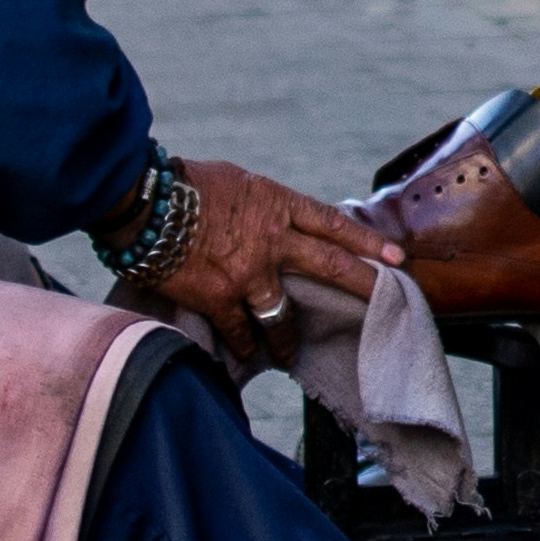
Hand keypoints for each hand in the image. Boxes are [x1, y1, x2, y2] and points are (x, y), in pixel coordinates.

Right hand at [132, 153, 384, 363]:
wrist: (143, 205)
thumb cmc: (184, 185)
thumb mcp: (236, 183)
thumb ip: (263, 205)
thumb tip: (278, 221)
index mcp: (277, 205)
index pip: (333, 224)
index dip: (367, 241)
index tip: (397, 258)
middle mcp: (272, 240)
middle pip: (330, 265)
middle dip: (363, 284)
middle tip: (387, 301)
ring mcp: (248, 272)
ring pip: (282, 316)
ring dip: (287, 341)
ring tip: (290, 357)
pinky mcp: (219, 297)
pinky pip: (240, 331)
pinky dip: (244, 346)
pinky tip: (248, 357)